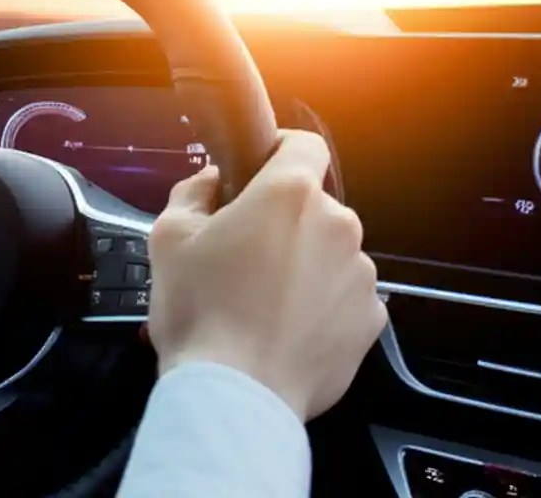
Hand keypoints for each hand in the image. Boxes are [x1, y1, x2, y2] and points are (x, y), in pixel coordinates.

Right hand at [146, 129, 386, 420]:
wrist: (236, 395)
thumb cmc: (200, 312)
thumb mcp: (169, 239)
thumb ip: (193, 193)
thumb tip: (212, 181)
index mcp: (289, 195)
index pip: (303, 144)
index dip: (278, 152)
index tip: (257, 174)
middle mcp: (338, 225)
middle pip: (314, 207)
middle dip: (284, 224)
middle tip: (242, 258)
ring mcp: (361, 275)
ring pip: (330, 254)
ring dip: (304, 267)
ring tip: (262, 305)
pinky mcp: (372, 320)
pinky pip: (344, 298)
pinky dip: (321, 308)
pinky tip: (285, 331)